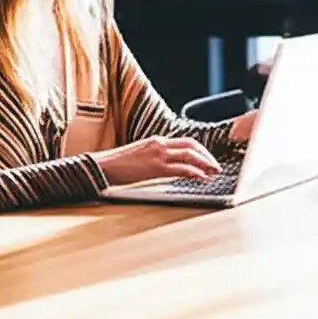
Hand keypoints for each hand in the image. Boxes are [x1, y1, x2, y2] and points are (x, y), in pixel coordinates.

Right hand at [89, 137, 221, 185]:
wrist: (102, 166)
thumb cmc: (119, 165)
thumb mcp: (141, 156)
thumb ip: (157, 157)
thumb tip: (172, 166)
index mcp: (157, 140)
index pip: (186, 142)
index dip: (201, 151)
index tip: (209, 160)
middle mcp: (160, 144)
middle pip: (192, 146)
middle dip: (207, 156)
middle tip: (216, 167)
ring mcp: (158, 155)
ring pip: (190, 155)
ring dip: (205, 164)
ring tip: (213, 173)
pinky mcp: (155, 167)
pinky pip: (180, 168)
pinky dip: (194, 172)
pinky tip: (201, 177)